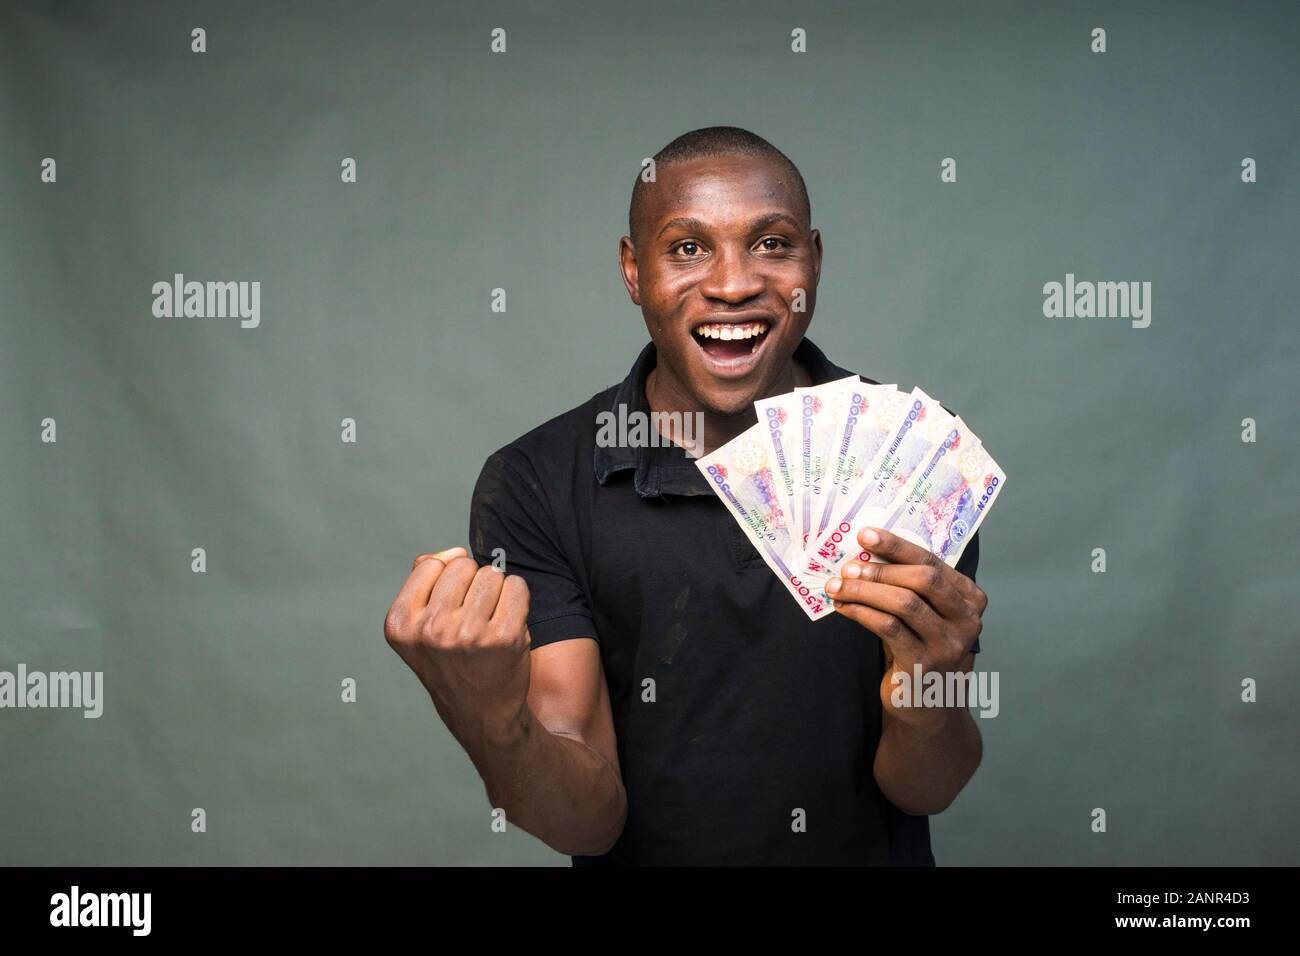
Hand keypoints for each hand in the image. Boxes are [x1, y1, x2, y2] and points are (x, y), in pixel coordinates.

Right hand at [383, 548, 532, 747]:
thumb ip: (423, 580)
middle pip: (463, 564)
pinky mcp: (504, 637)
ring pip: (492, 574)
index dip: (447, 581)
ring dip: (497, 592)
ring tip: (490, 623)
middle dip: (473, 583)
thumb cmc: (453, 662)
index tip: (449, 610)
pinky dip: (518, 600)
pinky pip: (517, 587)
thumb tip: (454, 552)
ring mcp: (467, 634)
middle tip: (473, 618)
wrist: (482, 714)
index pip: (431, 564)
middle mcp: (429, 630)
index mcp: (400, 624)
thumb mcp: (419, 627)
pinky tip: (509, 626)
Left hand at [824, 527, 986, 728]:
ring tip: (837, 585)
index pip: (932, 562)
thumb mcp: (925, 613)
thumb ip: (910, 585)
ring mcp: (948, 644)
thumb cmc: (920, 645)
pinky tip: (844, 607)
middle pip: (923, 580)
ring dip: (864, 590)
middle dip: (881, 569)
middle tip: (847, 566)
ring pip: (904, 603)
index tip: (865, 535)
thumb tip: (865, 552)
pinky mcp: (924, 664)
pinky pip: (888, 628)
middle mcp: (967, 620)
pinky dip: (862, 612)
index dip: (897, 546)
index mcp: (970, 598)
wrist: (927, 701)